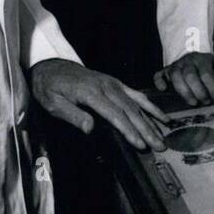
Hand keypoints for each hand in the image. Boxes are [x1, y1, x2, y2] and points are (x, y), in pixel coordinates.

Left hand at [31, 58, 168, 150]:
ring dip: (152, 122)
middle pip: (130, 111)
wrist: (52, 66)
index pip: (114, 114)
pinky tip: (163, 117)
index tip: (140, 144)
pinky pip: (137, 95)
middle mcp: (107, 87)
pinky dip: (151, 107)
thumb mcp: (52, 103)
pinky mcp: (117, 84)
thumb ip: (72, 115)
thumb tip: (89, 128)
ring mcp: (114, 84)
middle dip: (146, 130)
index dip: (128, 130)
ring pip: (137, 104)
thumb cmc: (50, 88)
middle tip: (159, 146)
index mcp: (91, 93)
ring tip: (163, 138)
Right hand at [152, 51, 213, 106]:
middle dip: (198, 91)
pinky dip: (159, 82)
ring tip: (193, 103)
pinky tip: (164, 90)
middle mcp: (187, 61)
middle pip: (190, 76)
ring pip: (175, 76)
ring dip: (183, 91)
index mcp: (202, 59)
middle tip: (205, 103)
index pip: (207, 74)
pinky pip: (159, 75)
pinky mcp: (165, 71)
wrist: (193, 58)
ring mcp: (175, 66)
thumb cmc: (207, 67)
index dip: (213, 88)